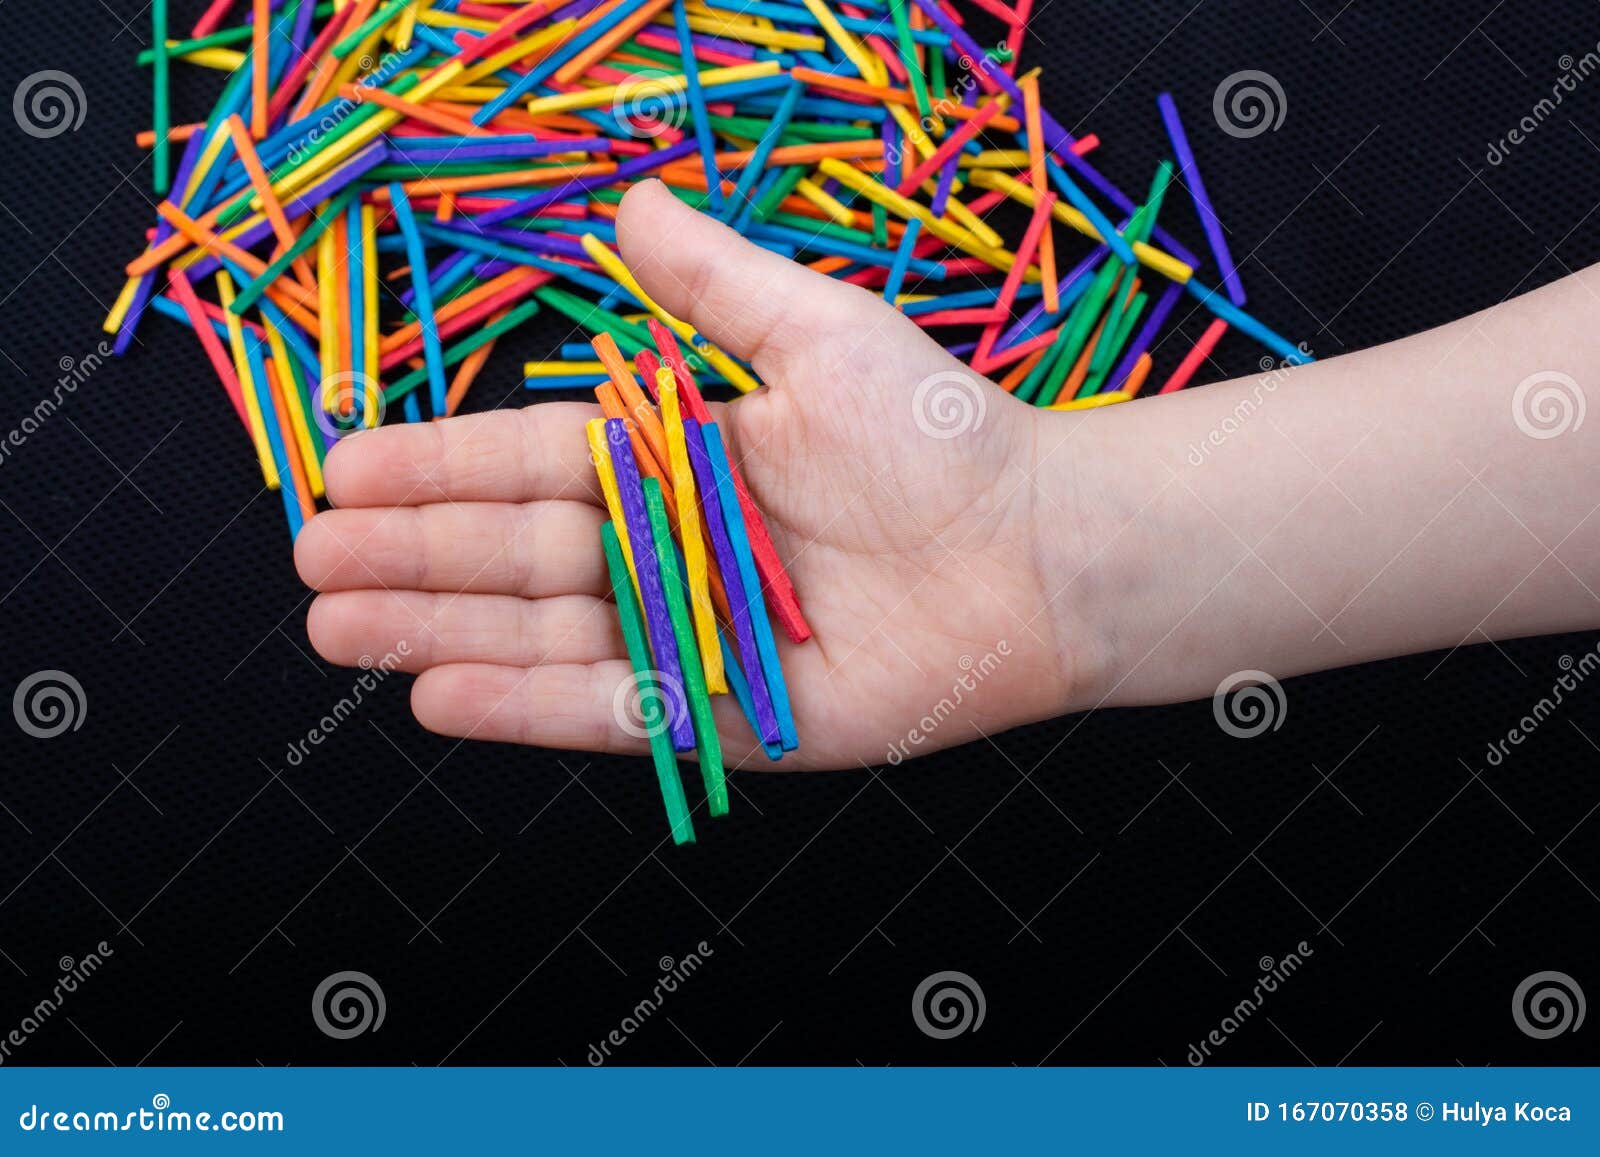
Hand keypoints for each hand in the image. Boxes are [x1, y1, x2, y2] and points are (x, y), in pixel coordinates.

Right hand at [295, 180, 1091, 768]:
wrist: (1037, 552)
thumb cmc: (939, 438)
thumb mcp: (817, 335)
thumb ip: (713, 283)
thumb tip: (624, 201)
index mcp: (679, 458)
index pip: (533, 461)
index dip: (438, 467)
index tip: (344, 469)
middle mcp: (673, 547)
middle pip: (517, 552)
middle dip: (411, 556)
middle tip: (311, 560)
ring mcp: (693, 635)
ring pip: (543, 634)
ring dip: (437, 632)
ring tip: (337, 629)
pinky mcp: (728, 716)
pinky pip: (613, 711)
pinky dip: (526, 706)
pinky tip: (438, 696)